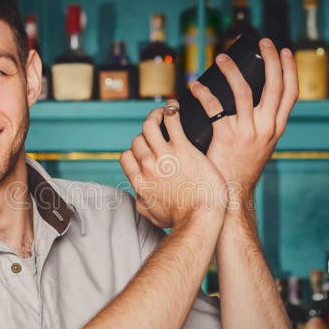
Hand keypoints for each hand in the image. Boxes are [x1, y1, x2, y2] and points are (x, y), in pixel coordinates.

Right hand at [120, 105, 226, 227]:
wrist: (201, 218)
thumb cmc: (182, 220)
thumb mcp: (153, 215)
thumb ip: (142, 202)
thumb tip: (138, 195)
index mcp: (140, 182)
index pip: (126, 156)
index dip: (134, 151)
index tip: (145, 150)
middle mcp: (148, 166)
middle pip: (138, 140)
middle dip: (147, 135)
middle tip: (159, 131)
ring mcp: (165, 156)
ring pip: (149, 124)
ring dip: (155, 114)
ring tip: (164, 111)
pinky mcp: (183, 149)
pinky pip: (172, 121)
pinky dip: (171, 110)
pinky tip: (176, 108)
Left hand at [188, 38, 298, 206]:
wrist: (231, 194)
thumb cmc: (240, 168)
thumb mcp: (259, 146)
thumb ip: (257, 125)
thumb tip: (244, 100)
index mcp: (276, 128)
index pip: (291, 93)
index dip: (289, 69)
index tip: (284, 51)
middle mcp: (266, 127)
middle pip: (275, 85)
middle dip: (270, 59)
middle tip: (262, 41)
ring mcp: (247, 131)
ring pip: (243, 90)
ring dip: (231, 69)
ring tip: (221, 57)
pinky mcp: (226, 135)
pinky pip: (213, 106)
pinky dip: (202, 92)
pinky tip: (194, 86)